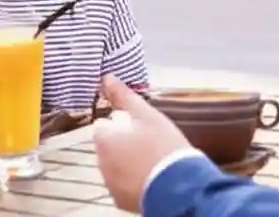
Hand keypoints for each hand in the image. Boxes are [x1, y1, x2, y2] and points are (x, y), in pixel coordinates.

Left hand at [93, 75, 191, 212]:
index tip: (141, 127)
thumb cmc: (163, 146)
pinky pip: (124, 185)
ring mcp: (110, 182)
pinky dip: (134, 180)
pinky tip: (153, 176)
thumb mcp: (146, 114)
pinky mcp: (120, 200)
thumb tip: (107, 78)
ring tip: (154, 160)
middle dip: (125, 144)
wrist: (178, 186)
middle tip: (151, 143)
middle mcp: (101, 161)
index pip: (105, 126)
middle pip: (110, 146)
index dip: (123, 124)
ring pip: (116, 166)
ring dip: (129, 162)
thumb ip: (123, 96)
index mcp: (104, 138)